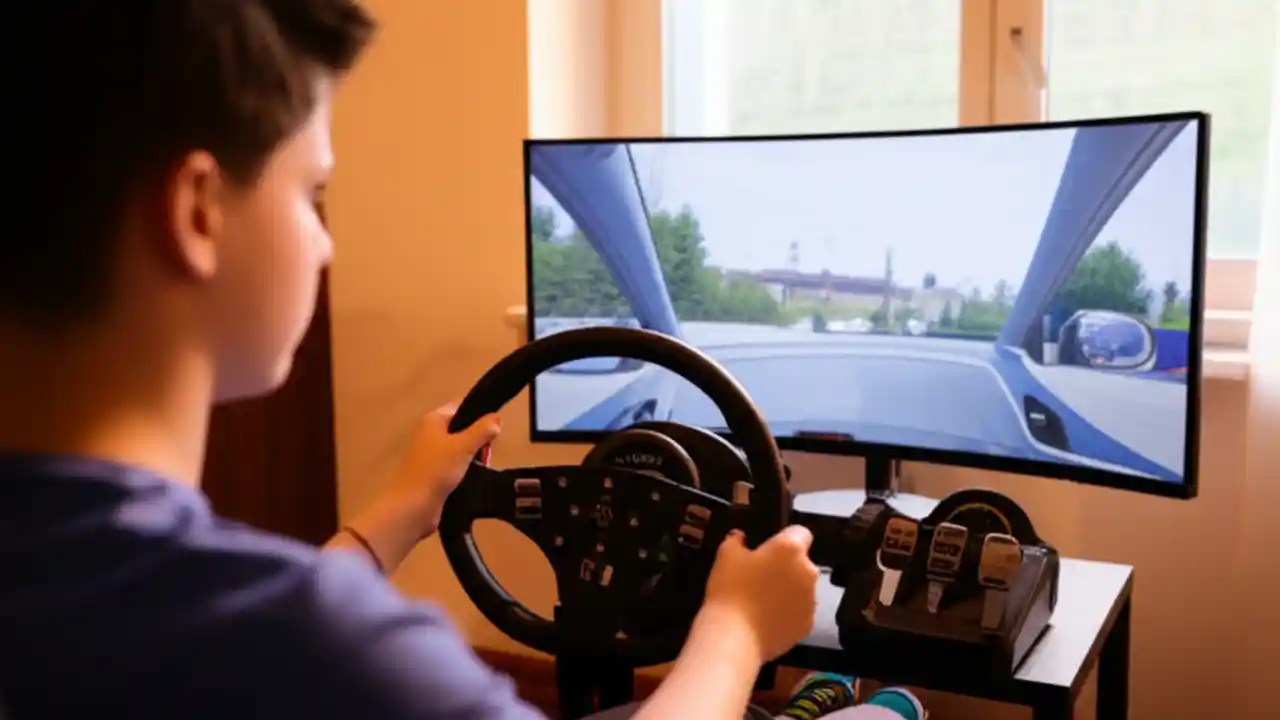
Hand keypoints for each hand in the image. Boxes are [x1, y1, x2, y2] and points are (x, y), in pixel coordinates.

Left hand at [384, 402, 501, 538]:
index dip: (479, 411)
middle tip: (491, 448)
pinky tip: (477, 476)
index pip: (460, 406)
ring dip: (473, 455)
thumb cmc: (436, 470)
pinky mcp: (434, 473)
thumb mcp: (463, 446)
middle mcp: (429, 434)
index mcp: (433, 420)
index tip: (497, 423)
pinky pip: (455, 465)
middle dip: (478, 437)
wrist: (413, 506)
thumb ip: (482, 430)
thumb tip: (497, 417)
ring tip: (486, 463)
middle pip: (461, 427)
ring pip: (460, 448)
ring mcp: (430, 455)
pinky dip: (466, 468)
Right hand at [699, 525, 818, 662]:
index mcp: (790, 549)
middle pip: (801, 562)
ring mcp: (811, 600)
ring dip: (788, 589)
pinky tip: (766, 619)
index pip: (800, 532)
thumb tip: (740, 537)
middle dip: (785, 566)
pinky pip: (799, 611)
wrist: (734, 637)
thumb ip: (735, 541)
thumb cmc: (730, 590)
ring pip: (801, 588)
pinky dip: (787, 613)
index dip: (784, 538)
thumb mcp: (725, 556)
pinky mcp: (807, 624)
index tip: (767, 549)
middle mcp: (808, 571)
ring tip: (760, 601)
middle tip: (759, 576)